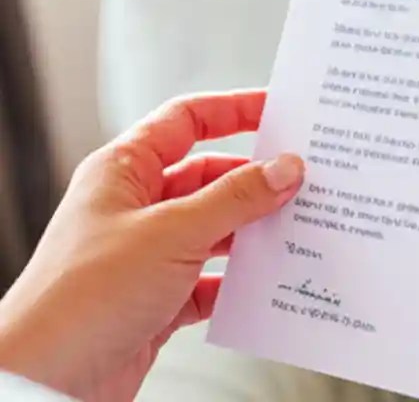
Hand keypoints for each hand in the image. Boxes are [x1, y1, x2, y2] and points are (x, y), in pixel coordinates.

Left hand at [0, 90, 303, 401]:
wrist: (48, 380)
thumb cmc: (82, 297)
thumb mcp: (172, 233)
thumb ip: (235, 198)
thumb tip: (284, 168)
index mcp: (123, 172)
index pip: (186, 121)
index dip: (233, 110)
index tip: (280, 110)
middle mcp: (133, 208)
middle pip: (208, 177)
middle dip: (255, 179)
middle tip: (303, 179)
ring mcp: (146, 255)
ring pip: (215, 229)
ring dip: (252, 232)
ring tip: (296, 229)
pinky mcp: (158, 300)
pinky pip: (212, 279)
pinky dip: (241, 282)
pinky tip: (268, 283)